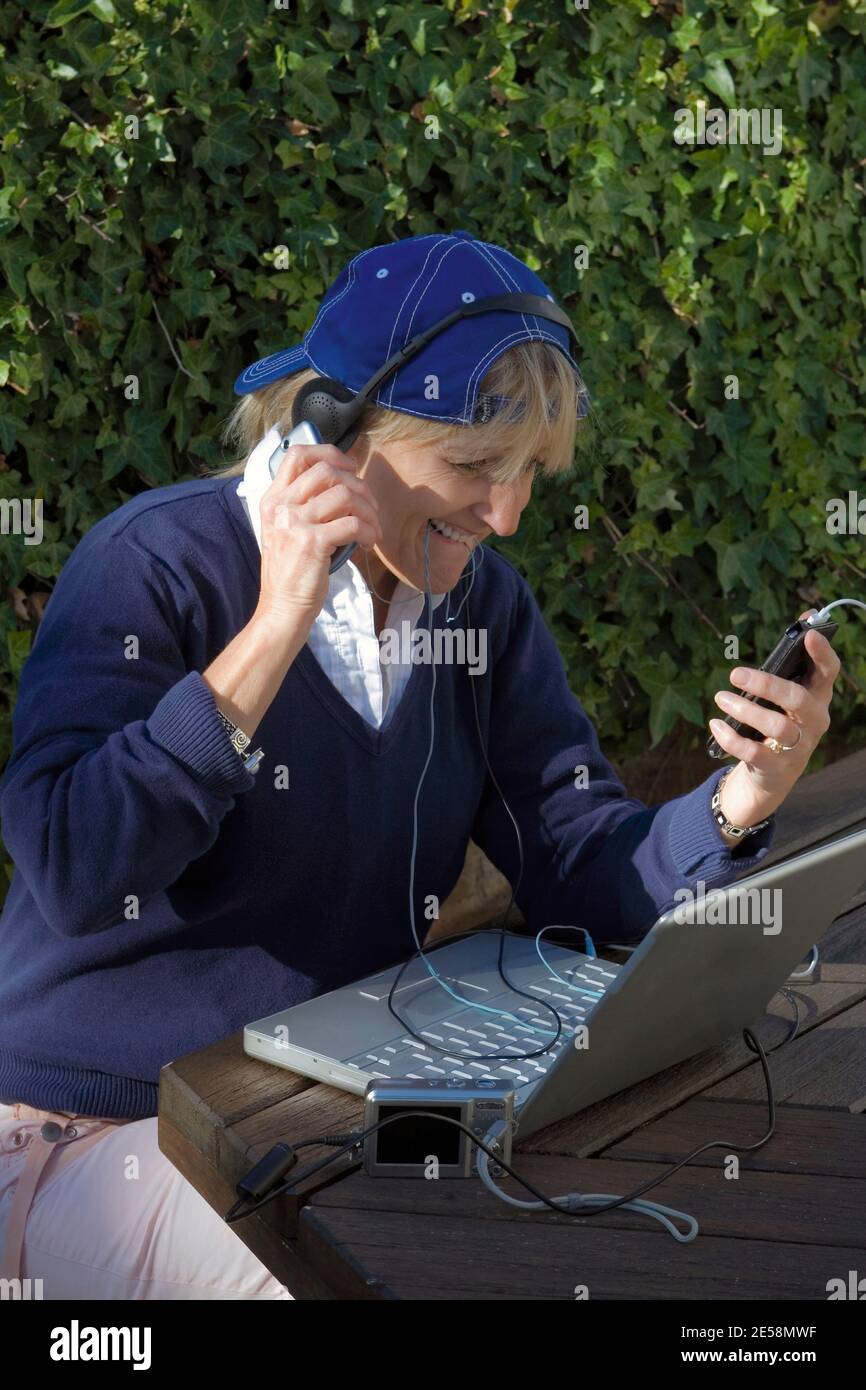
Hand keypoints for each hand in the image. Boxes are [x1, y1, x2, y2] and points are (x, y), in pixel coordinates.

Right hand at [255, 441, 381, 625]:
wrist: (282, 607)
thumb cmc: (291, 572)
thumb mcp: (286, 530)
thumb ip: (304, 505)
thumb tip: (342, 484)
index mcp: (273, 499)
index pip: (297, 454)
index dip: (330, 453)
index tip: (349, 469)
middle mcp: (281, 506)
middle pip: (326, 469)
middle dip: (357, 484)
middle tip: (369, 506)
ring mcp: (294, 522)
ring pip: (344, 494)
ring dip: (368, 509)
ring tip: (373, 528)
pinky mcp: (312, 542)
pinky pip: (351, 523)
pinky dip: (368, 531)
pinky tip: (368, 543)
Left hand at [708, 609, 841, 830]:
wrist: (771, 775)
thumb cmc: (777, 722)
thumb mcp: (785, 695)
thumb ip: (791, 661)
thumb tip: (807, 616)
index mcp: (817, 697)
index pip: (828, 673)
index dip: (822, 654)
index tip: (809, 634)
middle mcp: (813, 722)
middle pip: (797, 700)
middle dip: (766, 684)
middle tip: (735, 673)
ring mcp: (798, 747)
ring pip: (776, 726)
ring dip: (745, 710)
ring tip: (721, 698)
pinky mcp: (777, 767)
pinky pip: (753, 752)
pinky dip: (730, 738)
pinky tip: (716, 724)